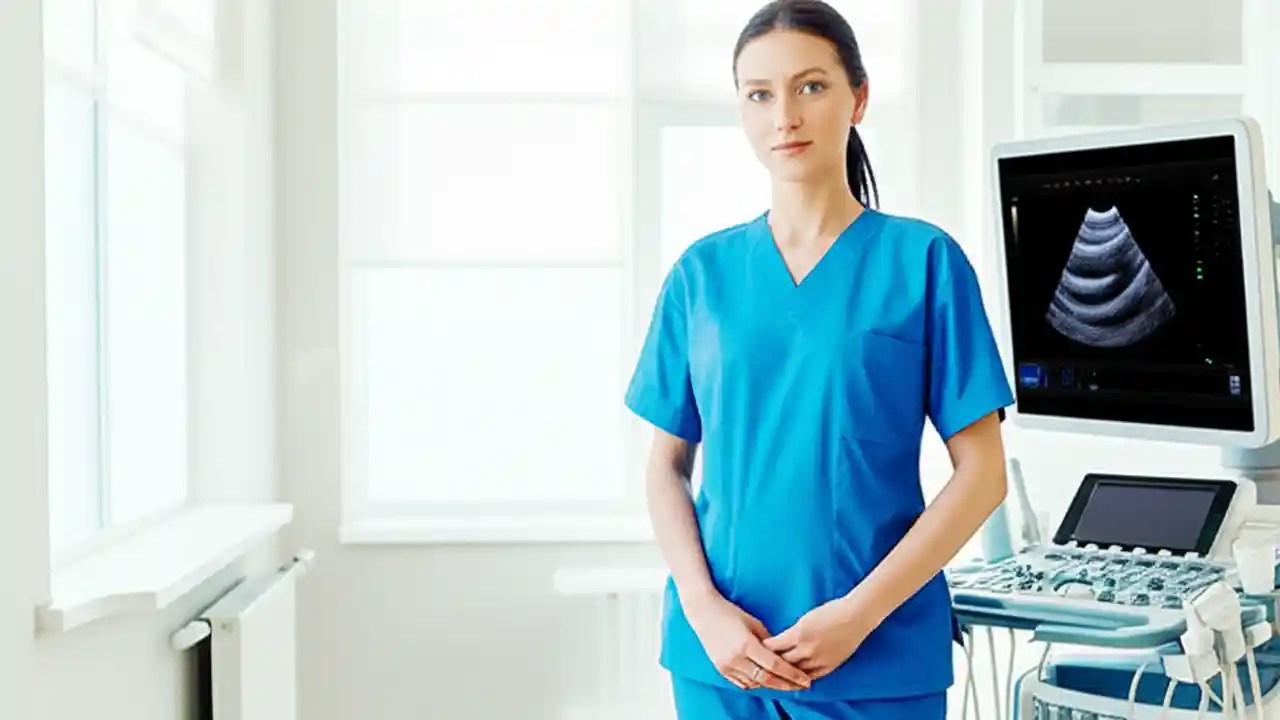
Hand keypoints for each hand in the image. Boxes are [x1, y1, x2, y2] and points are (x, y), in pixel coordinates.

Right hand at [681, 590, 811, 691]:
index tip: (805, 679)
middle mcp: (736, 659)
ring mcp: (727, 666)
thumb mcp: (754, 623)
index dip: (792, 674)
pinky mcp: (721, 669)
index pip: (775, 665)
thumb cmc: (730, 613)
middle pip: (767, 679)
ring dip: (772, 685)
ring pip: (755, 683)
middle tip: (802, 686)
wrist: (703, 613)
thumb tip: (784, 654)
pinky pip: (743, 683)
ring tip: (787, 684)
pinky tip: (767, 681)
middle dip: (786, 684)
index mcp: (746, 645)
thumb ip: (769, 641)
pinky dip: (756, 684)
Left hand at [762, 595, 872, 680]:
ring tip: (778, 672)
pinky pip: (812, 677)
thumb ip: (792, 633)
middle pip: (782, 662)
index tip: (759, 649)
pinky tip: (796, 677)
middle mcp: (807, 650)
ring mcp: (819, 660)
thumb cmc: (831, 611)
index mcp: (799, 634)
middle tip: (764, 663)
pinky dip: (802, 677)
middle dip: (772, 662)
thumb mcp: (806, 618)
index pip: (774, 647)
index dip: (765, 649)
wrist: (856, 616)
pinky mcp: (830, 666)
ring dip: (786, 672)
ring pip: (796, 672)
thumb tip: (780, 642)